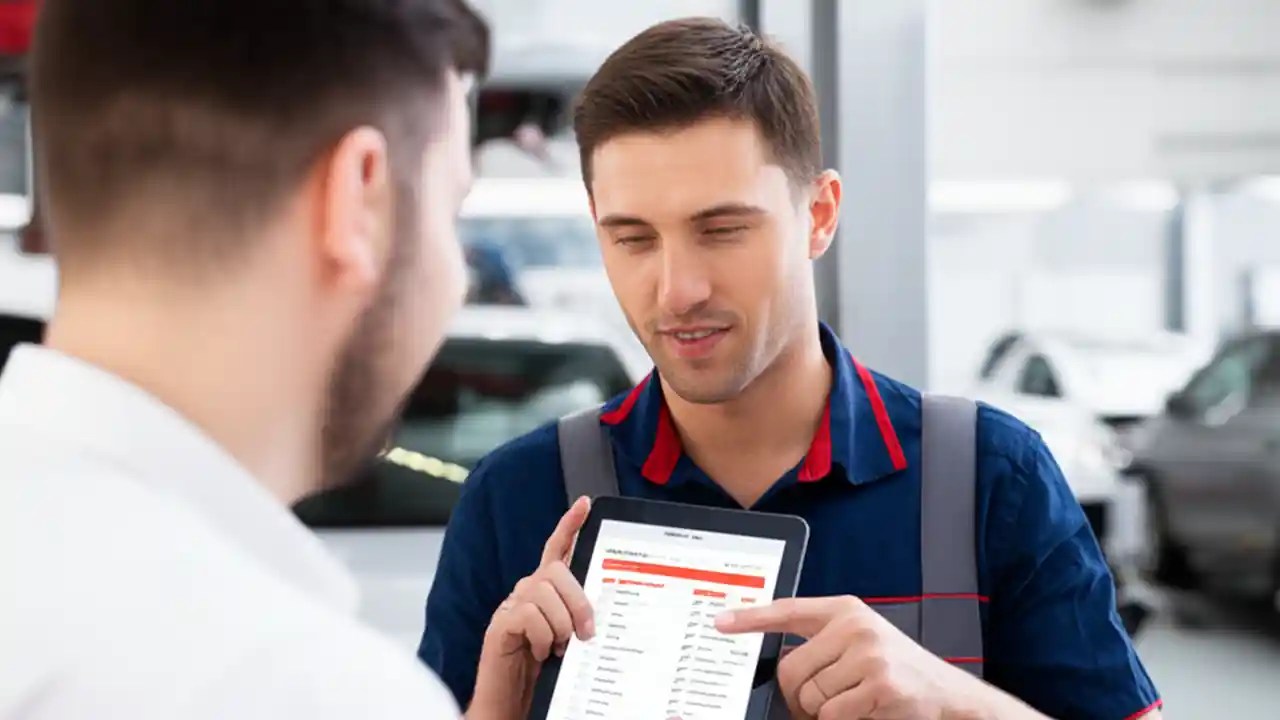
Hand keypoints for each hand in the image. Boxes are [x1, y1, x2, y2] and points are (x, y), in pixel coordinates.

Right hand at [468, 497, 594, 719]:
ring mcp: (511, 607)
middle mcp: (526, 592)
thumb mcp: (569, 642)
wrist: (510, 704)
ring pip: (542, 591)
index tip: (585, 504)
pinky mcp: (499, 625)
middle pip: (555, 571)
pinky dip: (543, 635)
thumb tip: (600, 616)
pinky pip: (526, 614)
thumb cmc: (542, 675)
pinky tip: (543, 652)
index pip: (557, 549)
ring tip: (562, 648)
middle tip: (587, 633)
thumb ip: (578, 621)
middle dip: (578, 601)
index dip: (569, 525)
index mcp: (545, 593)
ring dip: (561, 623)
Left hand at [715, 596, 985, 719]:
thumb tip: (779, 662)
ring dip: (825, 712)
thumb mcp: (861, 643)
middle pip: (791, 670)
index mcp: (846, 611)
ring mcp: (870, 656)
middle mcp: (856, 627)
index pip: (788, 610)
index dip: (751, 618)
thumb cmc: (897, 671)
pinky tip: (868, 711)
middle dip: (798, 696)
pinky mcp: (881, 686)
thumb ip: (822, 644)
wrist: (948, 696)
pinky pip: (833, 715)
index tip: (720, 623)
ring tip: (852, 703)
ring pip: (811, 697)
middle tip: (819, 702)